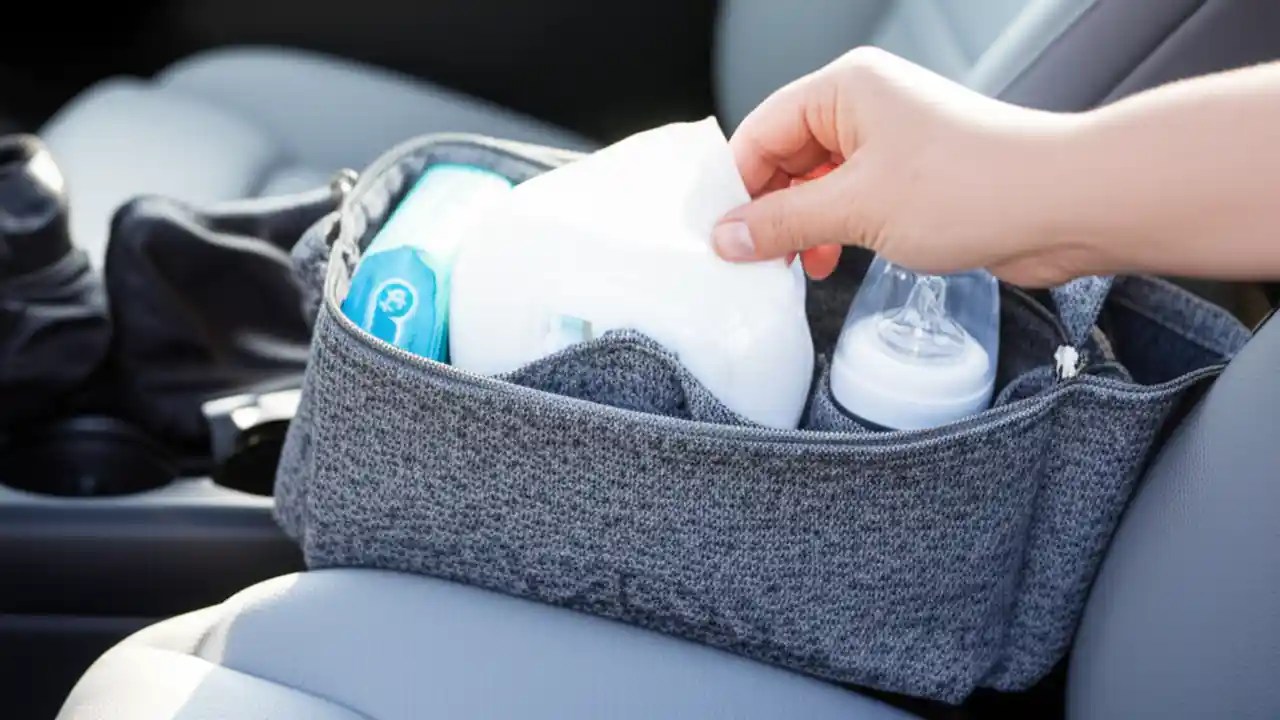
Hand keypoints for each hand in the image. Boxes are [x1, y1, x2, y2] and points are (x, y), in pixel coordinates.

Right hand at [712, 47, 1086, 286]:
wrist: (1066, 204)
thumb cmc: (976, 185)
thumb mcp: (858, 208)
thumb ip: (783, 222)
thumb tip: (727, 236)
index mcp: (846, 88)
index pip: (760, 131)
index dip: (735, 186)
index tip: (717, 236)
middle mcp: (865, 107)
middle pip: (785, 158)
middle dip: (767, 211)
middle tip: (752, 260)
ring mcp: (889, 142)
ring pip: (816, 185)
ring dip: (799, 228)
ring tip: (794, 268)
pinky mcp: (910, 178)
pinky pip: (849, 202)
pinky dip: (831, 232)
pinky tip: (828, 263)